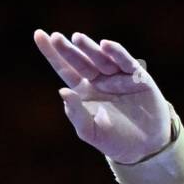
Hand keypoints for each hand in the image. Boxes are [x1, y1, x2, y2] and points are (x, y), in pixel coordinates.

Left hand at [33, 31, 171, 164]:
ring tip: (77, 38)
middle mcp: (99, 79)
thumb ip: (75, 114)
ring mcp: (118, 76)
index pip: (65, 68)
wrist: (144, 148)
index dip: (52, 53)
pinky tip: (105, 46)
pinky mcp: (137, 77)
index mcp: (84, 90)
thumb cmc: (115, 140)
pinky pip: (125, 61)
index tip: (39, 35)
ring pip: (100, 58)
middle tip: (56, 38)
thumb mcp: (90, 132)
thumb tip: (62, 91)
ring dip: (89, 48)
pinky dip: (116, 53)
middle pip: (80, 60)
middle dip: (68, 49)